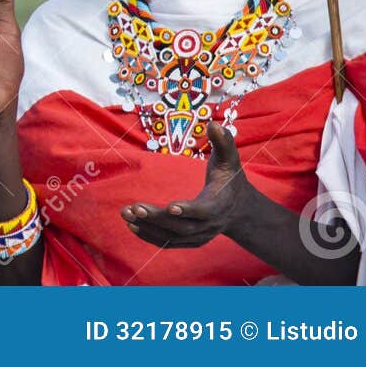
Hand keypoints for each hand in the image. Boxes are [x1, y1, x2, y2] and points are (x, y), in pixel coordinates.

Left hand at [121, 122, 248, 247]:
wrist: (239, 210)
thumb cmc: (230, 180)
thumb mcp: (230, 160)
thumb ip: (223, 142)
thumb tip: (215, 123)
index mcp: (219, 204)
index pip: (205, 210)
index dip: (190, 210)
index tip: (172, 206)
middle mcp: (209, 225)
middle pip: (183, 226)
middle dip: (158, 218)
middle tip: (134, 208)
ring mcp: (200, 236)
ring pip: (173, 237)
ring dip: (149, 227)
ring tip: (126, 214)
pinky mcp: (190, 241)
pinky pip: (169, 243)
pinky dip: (150, 236)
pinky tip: (132, 226)